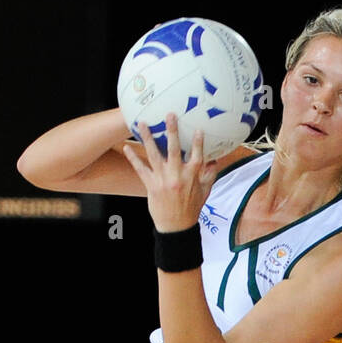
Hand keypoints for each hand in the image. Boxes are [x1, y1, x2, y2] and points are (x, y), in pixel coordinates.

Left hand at [123, 114, 217, 232]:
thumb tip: (215, 160)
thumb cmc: (191, 209)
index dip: (198, 142)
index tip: (197, 129)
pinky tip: (127, 147)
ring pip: (154, 155)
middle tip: (169, 115)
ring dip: (148, 138)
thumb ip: (209, 175)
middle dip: (172, 132)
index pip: (197, 155)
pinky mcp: (151, 185)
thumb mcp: (205, 192)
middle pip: (174, 150)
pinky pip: (140, 169)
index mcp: (192, 176)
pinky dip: (133, 158)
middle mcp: (177, 176)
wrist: (177, 227)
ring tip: (143, 124)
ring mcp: (163, 180)